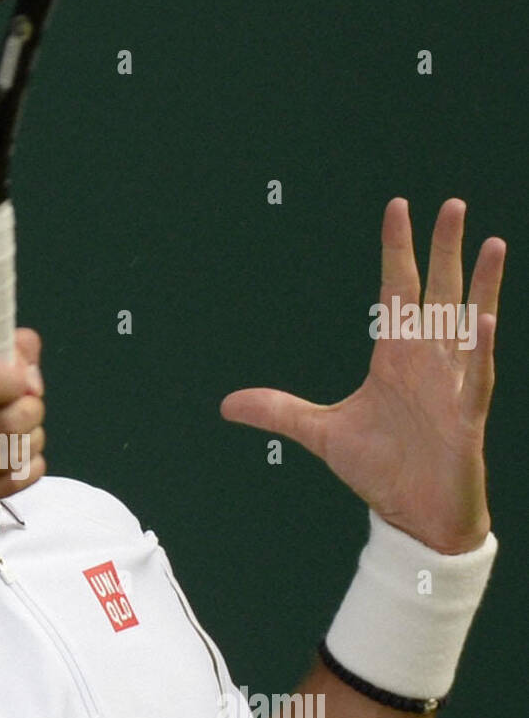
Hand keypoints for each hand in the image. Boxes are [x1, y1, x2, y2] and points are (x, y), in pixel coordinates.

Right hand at [0, 327, 45, 534]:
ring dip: (33, 440)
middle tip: (31, 410)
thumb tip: (29, 371)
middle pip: (2, 421)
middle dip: (31, 411)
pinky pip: (9, 482)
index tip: (23, 381)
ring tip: (28, 436)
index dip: (11, 378)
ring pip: (10, 453)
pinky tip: (24, 460)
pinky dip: (30, 468)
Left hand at [219, 198, 505, 553]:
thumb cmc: (381, 468)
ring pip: (467, 325)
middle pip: (437, 294)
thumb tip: (228, 404)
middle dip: (444, 251)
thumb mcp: (320, 434)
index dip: (397, 251)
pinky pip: (476, 377)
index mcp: (395, 358)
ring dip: (479, 286)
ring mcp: (451, 386)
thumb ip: (278, 412)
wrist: (414, 512)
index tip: (397, 209)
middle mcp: (427, 362)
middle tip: (452, 205)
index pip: (397, 292)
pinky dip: (479, 349)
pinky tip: (484, 320)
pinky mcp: (466, 417)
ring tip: (489, 244)